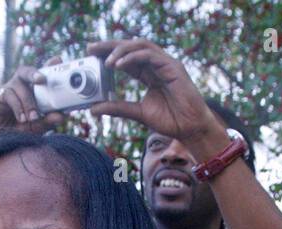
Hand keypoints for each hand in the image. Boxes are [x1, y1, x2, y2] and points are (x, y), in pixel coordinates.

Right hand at [0, 61, 67, 139]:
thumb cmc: (16, 134)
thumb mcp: (36, 128)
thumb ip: (48, 121)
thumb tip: (62, 116)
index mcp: (30, 92)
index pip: (39, 76)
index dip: (48, 66)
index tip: (57, 60)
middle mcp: (18, 88)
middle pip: (24, 72)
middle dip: (34, 73)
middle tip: (42, 80)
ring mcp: (5, 91)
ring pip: (17, 85)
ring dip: (27, 100)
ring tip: (33, 117)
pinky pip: (7, 94)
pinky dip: (17, 106)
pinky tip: (21, 118)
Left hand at [85, 39, 222, 151]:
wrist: (190, 129)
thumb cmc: (170, 121)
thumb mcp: (137, 113)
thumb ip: (117, 108)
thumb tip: (93, 109)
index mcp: (149, 73)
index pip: (126, 57)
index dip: (109, 53)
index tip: (91, 54)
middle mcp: (157, 65)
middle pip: (131, 46)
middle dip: (110, 45)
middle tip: (91, 48)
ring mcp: (166, 64)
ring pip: (140, 46)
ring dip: (121, 50)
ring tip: (106, 61)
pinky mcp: (173, 67)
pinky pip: (150, 55)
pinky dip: (133, 57)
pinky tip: (120, 64)